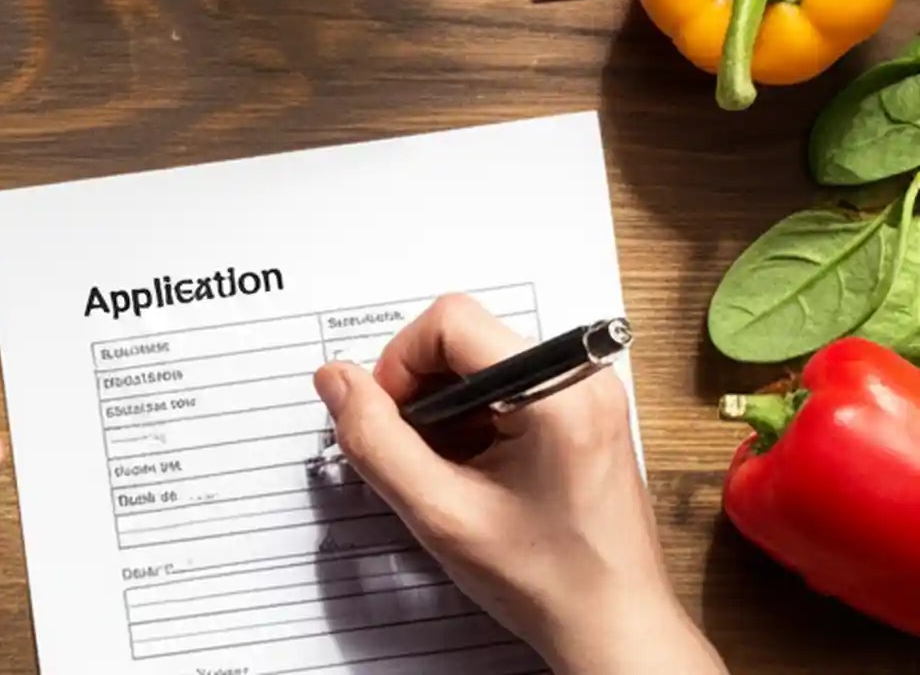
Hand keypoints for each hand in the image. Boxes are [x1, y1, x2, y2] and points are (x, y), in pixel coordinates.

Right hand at [314, 295, 726, 674]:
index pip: (451, 321)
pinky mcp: (580, 412)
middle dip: (420, 389)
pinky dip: (470, 420)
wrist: (611, 626)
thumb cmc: (547, 581)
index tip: (387, 417)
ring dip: (443, 408)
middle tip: (412, 452)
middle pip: (465, 336)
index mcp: (558, 391)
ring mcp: (585, 393)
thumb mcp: (441, 514)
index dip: (399, 363)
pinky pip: (506, 386)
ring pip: (480, 361)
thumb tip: (337, 382)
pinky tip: (471, 470)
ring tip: (445, 470)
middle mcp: (581, 377)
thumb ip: (377, 442)